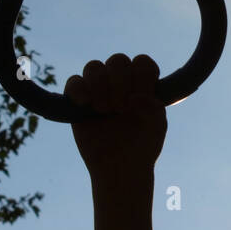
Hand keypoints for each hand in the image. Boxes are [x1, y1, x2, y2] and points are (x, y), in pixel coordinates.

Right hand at [65, 54, 166, 182]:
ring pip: (94, 66)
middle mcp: (120, 83)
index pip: (142, 63)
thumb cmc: (142, 146)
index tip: (141, 98)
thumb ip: (153, 108)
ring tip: (104, 111)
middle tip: (121, 110)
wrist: (120, 169)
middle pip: (118, 60)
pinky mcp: (77, 101)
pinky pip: (73, 81)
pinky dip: (79, 89)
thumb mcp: (157, 127)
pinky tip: (86, 105)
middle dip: (121, 83)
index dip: (141, 78)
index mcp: (142, 85)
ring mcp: (98, 90)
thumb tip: (134, 97)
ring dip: (100, 87)